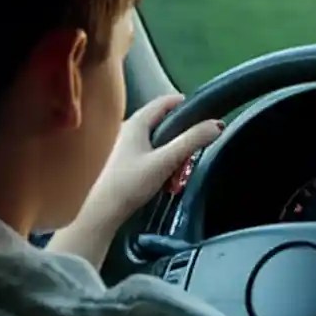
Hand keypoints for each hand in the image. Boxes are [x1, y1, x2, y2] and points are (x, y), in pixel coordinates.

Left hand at [78, 93, 222, 231]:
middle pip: (163, 124)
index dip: (187, 105)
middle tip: (192, 154)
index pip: (165, 102)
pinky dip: (160, 163)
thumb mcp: (165, 161)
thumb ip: (192, 141)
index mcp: (136, 122)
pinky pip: (147, 154)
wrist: (98, 213)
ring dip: (172, 155)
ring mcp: (121, 146)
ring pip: (156, 142)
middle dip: (182, 138)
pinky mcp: (118, 162)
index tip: (204, 116)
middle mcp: (126, 128)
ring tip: (177, 174)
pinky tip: (162, 181)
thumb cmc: (129, 183)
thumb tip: (217, 124)